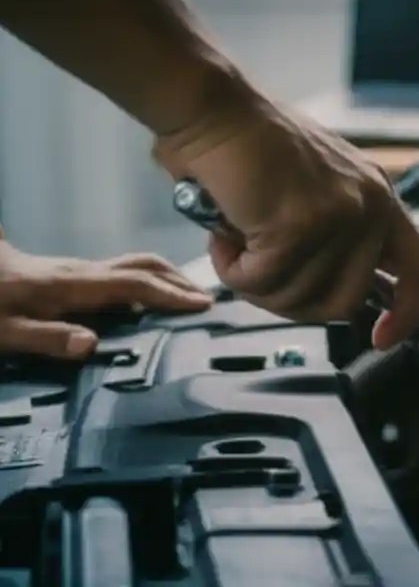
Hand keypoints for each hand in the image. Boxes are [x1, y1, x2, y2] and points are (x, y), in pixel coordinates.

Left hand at [0, 241, 211, 358]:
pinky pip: (126, 272)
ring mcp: (82, 270)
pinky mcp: (77, 274)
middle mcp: (85, 272)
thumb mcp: (6, 330)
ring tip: (190, 297)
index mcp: (74, 285)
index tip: (201, 305)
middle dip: (180, 280)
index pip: (134, 284)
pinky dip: (151, 280)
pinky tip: (153, 299)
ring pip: (137, 264)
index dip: (170, 294)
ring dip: (169, 277)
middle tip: (207, 300)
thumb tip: (91, 345)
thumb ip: (46, 337)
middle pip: (144, 265)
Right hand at [152, 79, 418, 348]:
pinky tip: (224, 236)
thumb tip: (331, 291)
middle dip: (292, 302)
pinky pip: (262, 282)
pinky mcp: (299, 225)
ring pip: (299, 298)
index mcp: (379, 198)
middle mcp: (370, 206)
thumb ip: (335, 237)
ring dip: (254, 283)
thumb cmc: (248, 146)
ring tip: (236, 241)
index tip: (381, 338)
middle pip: (346, 302)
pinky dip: (232, 270)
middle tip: (259, 273)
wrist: (212, 107)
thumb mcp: (316, 190)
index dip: (406, 313)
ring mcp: (339, 217)